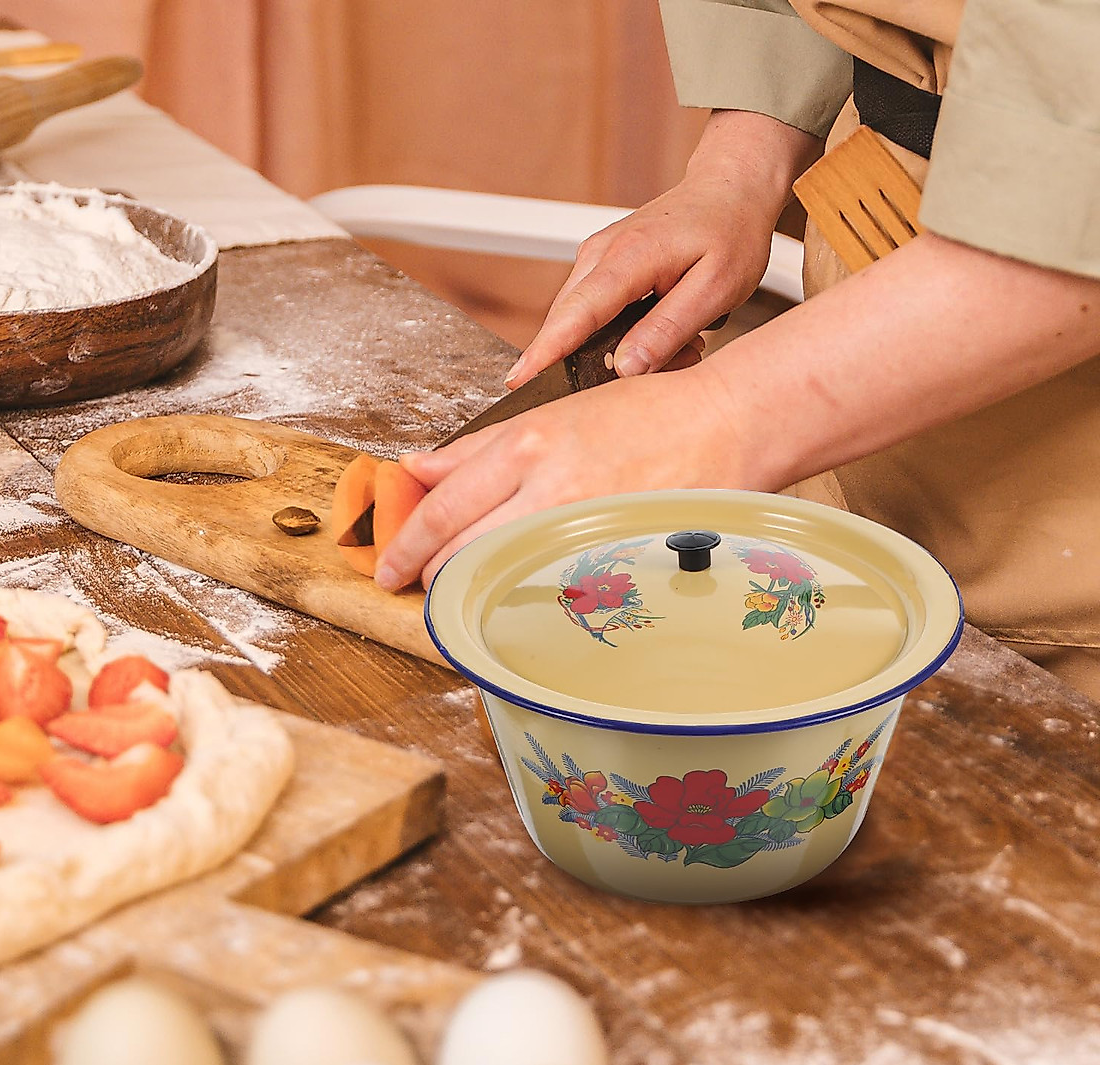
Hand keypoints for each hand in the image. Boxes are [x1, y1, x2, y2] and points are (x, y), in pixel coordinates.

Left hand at [374, 368, 762, 590]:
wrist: (725, 425)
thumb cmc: (644, 414)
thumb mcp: (552, 413)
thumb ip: (480, 447)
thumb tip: (418, 468)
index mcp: (528, 445)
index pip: (443, 506)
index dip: (406, 543)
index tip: (387, 565)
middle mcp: (549, 488)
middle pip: (461, 550)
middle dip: (428, 575)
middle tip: (414, 586)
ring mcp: (584, 527)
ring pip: (501, 576)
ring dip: (469, 590)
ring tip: (459, 595)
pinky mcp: (616, 557)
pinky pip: (551, 592)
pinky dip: (522, 600)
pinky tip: (516, 601)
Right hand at [505, 110, 820, 389]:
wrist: (730, 189)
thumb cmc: (730, 232)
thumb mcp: (716, 288)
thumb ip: (668, 329)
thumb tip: (626, 367)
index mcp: (629, 256)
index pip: (576, 314)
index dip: (547, 351)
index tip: (520, 380)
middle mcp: (600, 253)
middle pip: (569, 324)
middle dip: (600, 362)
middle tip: (673, 362)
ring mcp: (595, 258)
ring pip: (580, 322)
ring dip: (617, 348)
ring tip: (683, 342)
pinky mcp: (599, 266)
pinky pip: (591, 313)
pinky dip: (618, 333)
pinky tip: (662, 330)